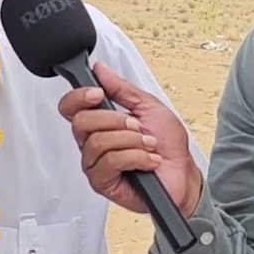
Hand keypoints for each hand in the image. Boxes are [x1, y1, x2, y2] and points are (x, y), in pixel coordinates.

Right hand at [57, 61, 202, 216]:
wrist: (183, 174)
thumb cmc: (168, 144)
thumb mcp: (148, 106)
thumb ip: (122, 88)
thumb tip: (101, 70)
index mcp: (99, 121)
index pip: (70, 107)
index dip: (78, 97)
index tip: (98, 93)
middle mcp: (92, 142)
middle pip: (81, 122)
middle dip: (115, 120)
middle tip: (137, 126)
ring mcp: (95, 163)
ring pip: (98, 142)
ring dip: (131, 140)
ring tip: (148, 145)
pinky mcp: (102, 182)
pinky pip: (109, 162)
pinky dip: (135, 157)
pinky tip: (147, 160)